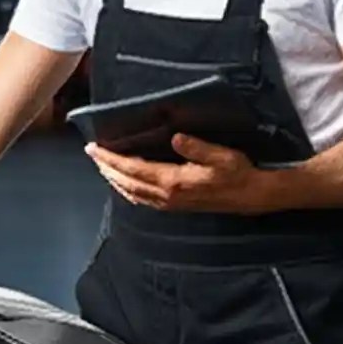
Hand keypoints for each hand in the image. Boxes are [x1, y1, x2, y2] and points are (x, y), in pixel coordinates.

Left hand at [85, 133, 273, 213]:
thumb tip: (176, 137)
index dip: (111, 159)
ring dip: (114, 179)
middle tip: (92, 153)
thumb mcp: (221, 155)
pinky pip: (142, 199)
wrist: (250, 196)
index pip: (133, 169)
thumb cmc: (237, 172)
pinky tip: (123, 183)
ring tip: (102, 166)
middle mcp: (166, 195)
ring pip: (132, 193)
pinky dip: (126, 190)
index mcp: (173, 181)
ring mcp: (169, 203)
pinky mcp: (174, 206)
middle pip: (126, 182)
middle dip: (107, 168)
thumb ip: (196, 147)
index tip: (95, 148)